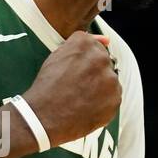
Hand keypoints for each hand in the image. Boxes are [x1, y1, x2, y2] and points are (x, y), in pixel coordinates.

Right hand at [22, 31, 119, 145]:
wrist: (42, 117)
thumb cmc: (47, 87)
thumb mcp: (57, 57)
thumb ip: (82, 44)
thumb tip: (106, 39)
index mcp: (85, 44)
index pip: (94, 46)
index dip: (84, 61)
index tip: (76, 71)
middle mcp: (100, 58)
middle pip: (103, 62)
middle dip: (94, 73)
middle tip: (77, 87)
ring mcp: (110, 80)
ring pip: (109, 80)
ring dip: (100, 87)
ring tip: (80, 98)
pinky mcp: (115, 99)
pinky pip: (113, 98)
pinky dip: (103, 102)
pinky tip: (87, 107)